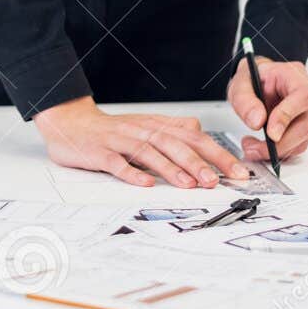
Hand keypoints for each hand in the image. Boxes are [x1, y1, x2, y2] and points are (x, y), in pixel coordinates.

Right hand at [33, 96, 249, 187]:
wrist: (70, 123)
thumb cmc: (111, 131)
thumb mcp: (145, 126)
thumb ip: (172, 130)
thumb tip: (201, 132)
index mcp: (155, 126)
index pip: (192, 137)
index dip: (216, 153)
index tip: (237, 171)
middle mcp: (140, 131)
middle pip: (173, 144)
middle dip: (197, 162)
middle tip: (216, 180)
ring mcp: (119, 141)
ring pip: (148, 152)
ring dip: (170, 168)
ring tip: (189, 184)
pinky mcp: (100, 153)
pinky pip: (116, 164)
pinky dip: (131, 174)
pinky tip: (144, 184)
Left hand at [226, 56, 307, 160]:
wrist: (257, 82)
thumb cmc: (254, 78)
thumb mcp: (240, 82)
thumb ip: (245, 99)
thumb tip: (257, 121)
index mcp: (295, 75)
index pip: (303, 96)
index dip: (288, 116)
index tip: (271, 134)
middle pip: (306, 124)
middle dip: (279, 143)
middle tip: (254, 148)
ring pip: (302, 139)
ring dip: (277, 151)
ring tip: (252, 148)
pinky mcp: (305, 128)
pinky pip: (297, 146)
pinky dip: (279, 153)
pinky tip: (261, 149)